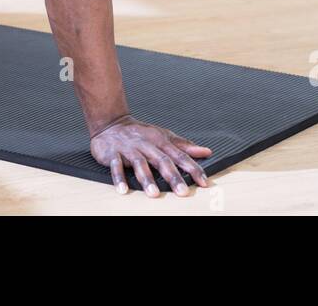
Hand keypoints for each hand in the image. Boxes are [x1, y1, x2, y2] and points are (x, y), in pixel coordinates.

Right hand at [90, 115, 212, 196]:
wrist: (111, 124)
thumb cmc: (140, 133)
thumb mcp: (163, 136)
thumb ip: (184, 146)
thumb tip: (206, 152)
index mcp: (160, 141)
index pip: (180, 155)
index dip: (193, 168)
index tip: (203, 182)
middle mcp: (147, 145)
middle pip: (162, 161)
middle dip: (173, 176)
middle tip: (182, 192)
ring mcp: (130, 149)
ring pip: (140, 163)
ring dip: (147, 179)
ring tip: (154, 194)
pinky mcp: (113, 153)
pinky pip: (116, 165)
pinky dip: (119, 177)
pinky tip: (123, 189)